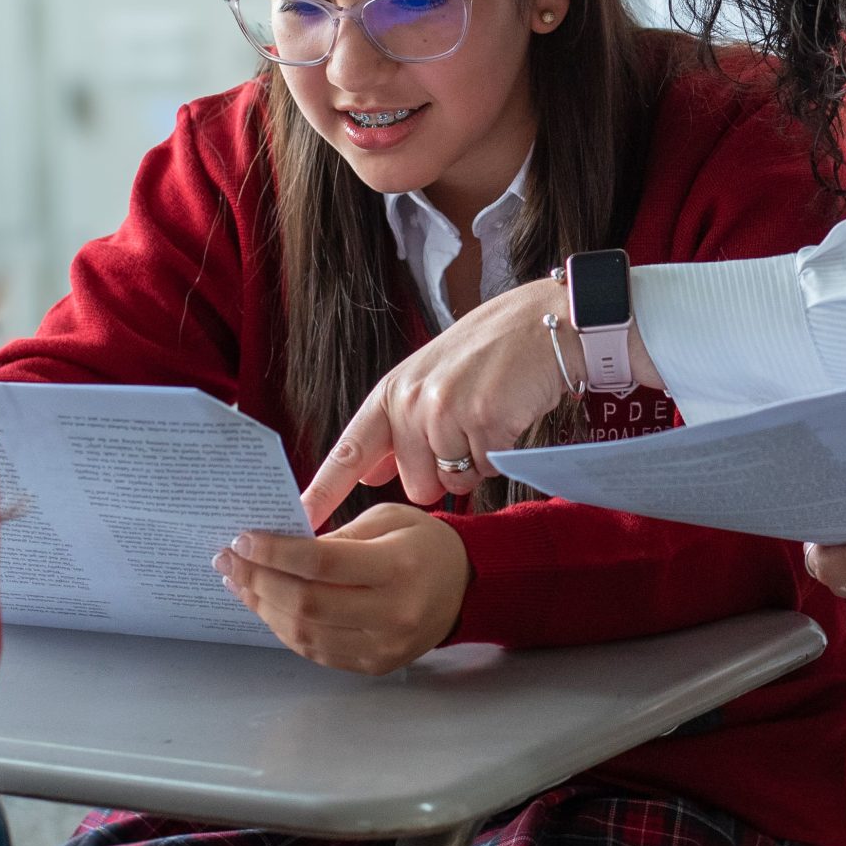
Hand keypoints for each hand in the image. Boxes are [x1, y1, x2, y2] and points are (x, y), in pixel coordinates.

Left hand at [216, 504, 469, 674]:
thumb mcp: (386, 520)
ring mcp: (383, 646)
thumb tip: (276, 550)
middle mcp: (393, 612)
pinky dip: (285, 628)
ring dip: (263, 608)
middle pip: (306, 604)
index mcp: (399, 566)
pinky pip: (316, 651)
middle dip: (258, 581)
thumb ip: (335, 538)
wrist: (467, 586)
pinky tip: (267, 605)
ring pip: (305, 635)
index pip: (322, 564)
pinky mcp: (374, 665)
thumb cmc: (423, 543)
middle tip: (228, 560)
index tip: (242, 540)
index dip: (275, 554)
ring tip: (240, 582)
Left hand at [300, 275, 660, 520]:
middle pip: (413, 485)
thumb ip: (399, 425)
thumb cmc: (493, 350)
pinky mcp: (485, 423)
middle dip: (441, 473)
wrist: (548, 322)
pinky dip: (502, 455)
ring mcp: (447, 412)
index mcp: (393, 391)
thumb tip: (368, 475)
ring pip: (452, 483)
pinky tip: (510, 418)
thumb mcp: (433, 377)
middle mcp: (413, 402)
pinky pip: (488, 471)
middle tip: (467, 429)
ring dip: (474, 464)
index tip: (297, 523)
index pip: (348, 451)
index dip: (322, 491)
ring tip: (490, 418)